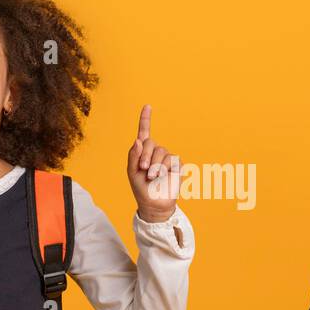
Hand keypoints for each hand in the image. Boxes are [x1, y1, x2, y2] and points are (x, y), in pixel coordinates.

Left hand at [127, 104, 179, 221]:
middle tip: (143, 169)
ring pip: (162, 151)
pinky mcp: (177, 165)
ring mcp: (167, 158)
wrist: (154, 203)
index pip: (144, 132)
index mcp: (143, 152)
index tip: (147, 106)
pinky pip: (172, 159)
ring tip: (152, 177)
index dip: (145, 119)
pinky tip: (163, 176)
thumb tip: (138, 140)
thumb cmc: (141, 188)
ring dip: (155, 165)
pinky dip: (165, 168)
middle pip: (151, 143)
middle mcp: (155, 152)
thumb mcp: (132, 172)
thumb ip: (133, 155)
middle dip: (145, 156)